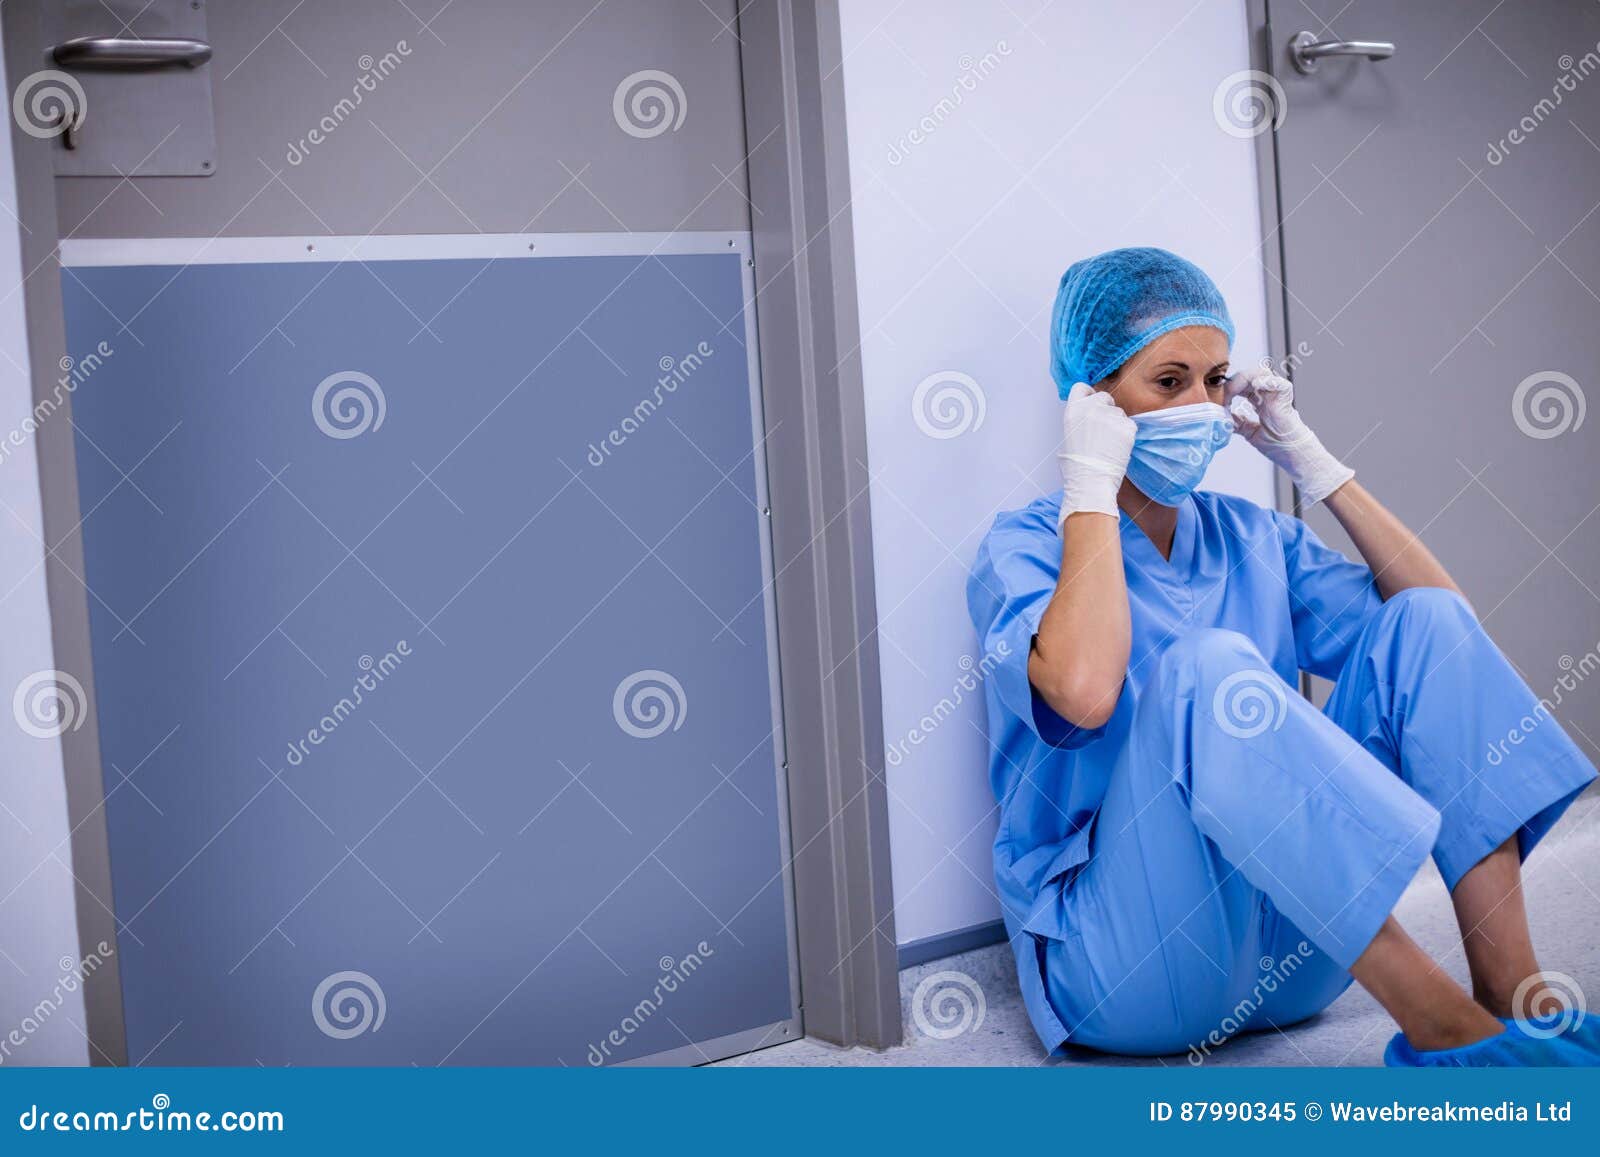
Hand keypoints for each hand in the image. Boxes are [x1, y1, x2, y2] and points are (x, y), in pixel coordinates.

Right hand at [1058, 382, 1134, 521]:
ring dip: (1116, 423)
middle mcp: (1092, 408)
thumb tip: (1087, 417)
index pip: (1081, 387)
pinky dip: (1126, 434)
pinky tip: (1118, 448)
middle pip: (1104, 396)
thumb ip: (1078, 420)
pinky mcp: (1127, 426)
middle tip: (1104, 428)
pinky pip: (1129, 425)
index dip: (1088, 394)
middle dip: (1105, 408)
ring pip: (1119, 412)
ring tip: (1109, 444)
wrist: (1091, 481)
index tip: (1091, 402)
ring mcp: (1111, 416)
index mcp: (1073, 410)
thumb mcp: (1068, 436)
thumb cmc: (1075, 467)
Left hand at [1224, 364, 1353, 504]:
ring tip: (1235, 390)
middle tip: (1224, 394)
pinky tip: (1257, 385)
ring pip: (1263, 374)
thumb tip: (1222, 418)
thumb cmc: (1276, 445)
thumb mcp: (1249, 432)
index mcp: (1261, 402)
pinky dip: (1269, 381)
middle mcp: (1269, 397)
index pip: (1243, 386)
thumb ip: (1238, 423)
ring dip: (1246, 378)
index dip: (1229, 389)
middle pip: (1250, 377)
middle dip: (1234, 382)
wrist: (1291, 455)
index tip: (1219, 399)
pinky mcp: (1286, 401)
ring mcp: (1277, 397)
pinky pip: (1281, 384)